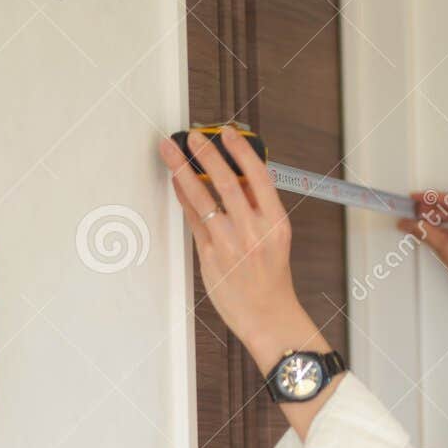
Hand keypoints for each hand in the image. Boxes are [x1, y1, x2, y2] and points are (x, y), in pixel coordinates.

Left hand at [157, 129, 322, 371]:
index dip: (242, 151)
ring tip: (170, 151)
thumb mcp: (276, 238)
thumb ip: (259, 208)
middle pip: (228, 183)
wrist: (267, 315)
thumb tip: (240, 174)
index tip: (228, 133)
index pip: (259, 177)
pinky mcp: (210, 255)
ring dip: (183, 170)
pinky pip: (193, 219)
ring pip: (203, 198)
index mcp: (276, 224)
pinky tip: (175, 182)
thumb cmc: (271, 277)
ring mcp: (230, 244)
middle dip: (207, 155)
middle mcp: (254, 232)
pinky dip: (183, 196)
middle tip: (192, 136)